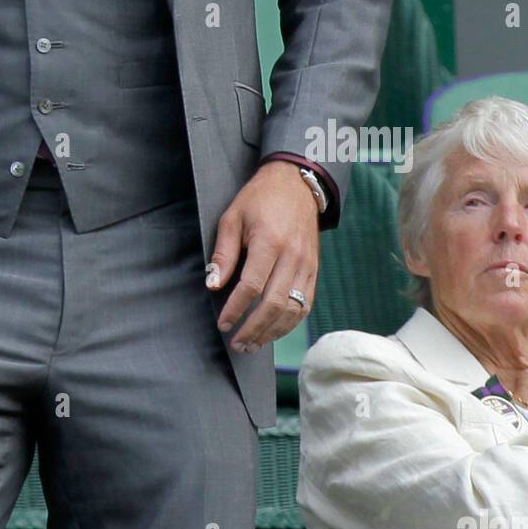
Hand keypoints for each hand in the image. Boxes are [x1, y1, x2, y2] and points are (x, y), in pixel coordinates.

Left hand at [205, 161, 318, 352]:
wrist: (296, 184)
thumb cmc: (259, 199)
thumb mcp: (232, 217)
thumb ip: (223, 253)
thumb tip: (213, 285)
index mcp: (270, 241)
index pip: (252, 285)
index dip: (236, 309)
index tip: (223, 323)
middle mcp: (292, 256)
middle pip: (274, 304)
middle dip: (254, 329)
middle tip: (237, 343)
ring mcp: (307, 265)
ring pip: (292, 310)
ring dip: (272, 332)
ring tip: (253, 344)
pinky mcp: (314, 270)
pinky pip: (305, 305)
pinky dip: (290, 323)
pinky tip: (274, 332)